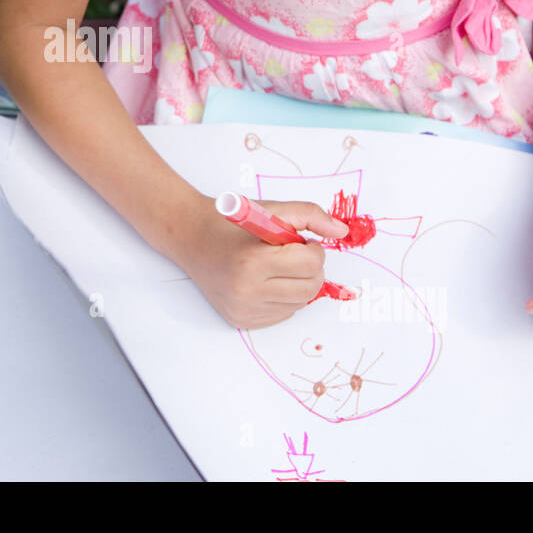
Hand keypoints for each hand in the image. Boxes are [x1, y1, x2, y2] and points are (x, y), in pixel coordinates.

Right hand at [168, 193, 348, 328]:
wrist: (191, 238)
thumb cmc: (231, 223)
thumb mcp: (270, 210)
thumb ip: (310, 215)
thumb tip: (341, 232)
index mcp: (252, 261)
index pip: (310, 263)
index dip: (313, 249)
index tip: (301, 241)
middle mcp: (246, 290)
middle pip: (310, 287)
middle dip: (310, 268)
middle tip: (293, 253)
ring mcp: (243, 309)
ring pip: (300, 303)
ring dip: (299, 282)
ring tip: (277, 265)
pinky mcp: (242, 321)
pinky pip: (284, 313)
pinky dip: (284, 297)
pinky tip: (266, 281)